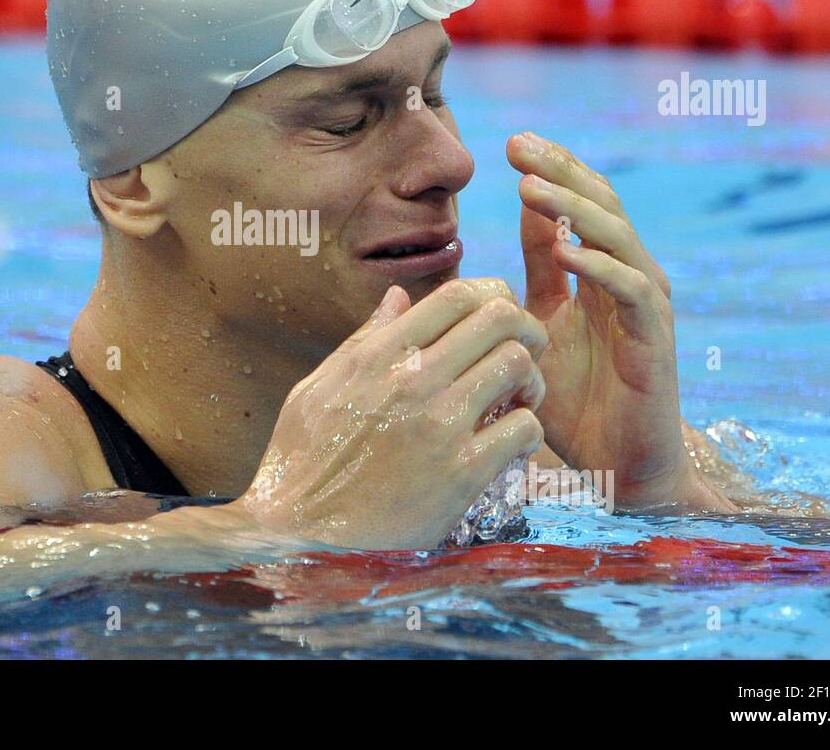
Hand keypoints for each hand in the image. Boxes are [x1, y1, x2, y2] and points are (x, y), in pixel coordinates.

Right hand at [236, 279, 547, 549]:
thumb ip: (362, 340)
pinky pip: (523, 429)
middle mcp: (412, 378)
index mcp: (378, 353)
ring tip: (516, 402)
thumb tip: (397, 298)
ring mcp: (439, 424)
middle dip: (525, 330)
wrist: (300, 535)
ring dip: (530, 380)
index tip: (499, 320)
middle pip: (500, 319)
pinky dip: (527, 431)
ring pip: (517, 366)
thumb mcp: (318, 387)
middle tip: (523, 356)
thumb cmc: (302, 462)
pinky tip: (509, 444)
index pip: (458, 294)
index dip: (493, 296)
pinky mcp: (460, 473)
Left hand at [506, 131, 714, 508]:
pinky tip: (562, 250)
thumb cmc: (573, 405)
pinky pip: (629, 289)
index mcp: (598, 274)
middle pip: (600, 206)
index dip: (550, 171)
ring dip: (572, 209)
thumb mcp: (540, 328)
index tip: (510, 144)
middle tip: (518, 145)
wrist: (616, 470)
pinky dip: (597, 265)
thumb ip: (534, 275)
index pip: (578, 206)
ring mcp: (644, 305)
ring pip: (616, 237)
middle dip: (560, 171)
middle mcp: (627, 279)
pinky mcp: (654, 338)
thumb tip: (515, 218)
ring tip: (528, 187)